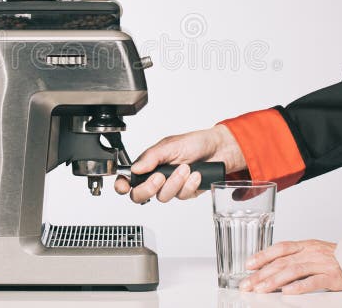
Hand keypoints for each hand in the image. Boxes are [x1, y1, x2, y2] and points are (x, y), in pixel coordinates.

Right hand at [113, 124, 245, 203]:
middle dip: (149, 188)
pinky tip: (196, 174)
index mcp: (149, 164)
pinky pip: (182, 196)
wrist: (218, 149)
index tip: (124, 186)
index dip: (123, 185)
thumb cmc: (193, 143)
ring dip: (175, 182)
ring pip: (163, 197)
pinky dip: (189, 185)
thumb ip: (151, 157)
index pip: (129, 179)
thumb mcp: (169, 145)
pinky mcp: (185, 192)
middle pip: (140, 195)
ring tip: (185, 168)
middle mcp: (157, 177)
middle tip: (160, 177)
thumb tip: (135, 168)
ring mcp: (171, 186)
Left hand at [238, 240, 341, 293]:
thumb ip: (294, 257)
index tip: (247, 265)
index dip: (262, 255)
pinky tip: (287, 292)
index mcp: (305, 245)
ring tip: (261, 289)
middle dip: (262, 274)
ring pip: (293, 271)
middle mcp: (311, 252)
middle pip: (282, 262)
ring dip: (274, 281)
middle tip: (248, 284)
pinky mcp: (332, 277)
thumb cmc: (335, 258)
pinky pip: (313, 281)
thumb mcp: (313, 252)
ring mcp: (321, 264)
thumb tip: (271, 266)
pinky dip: (298, 287)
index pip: (279, 248)